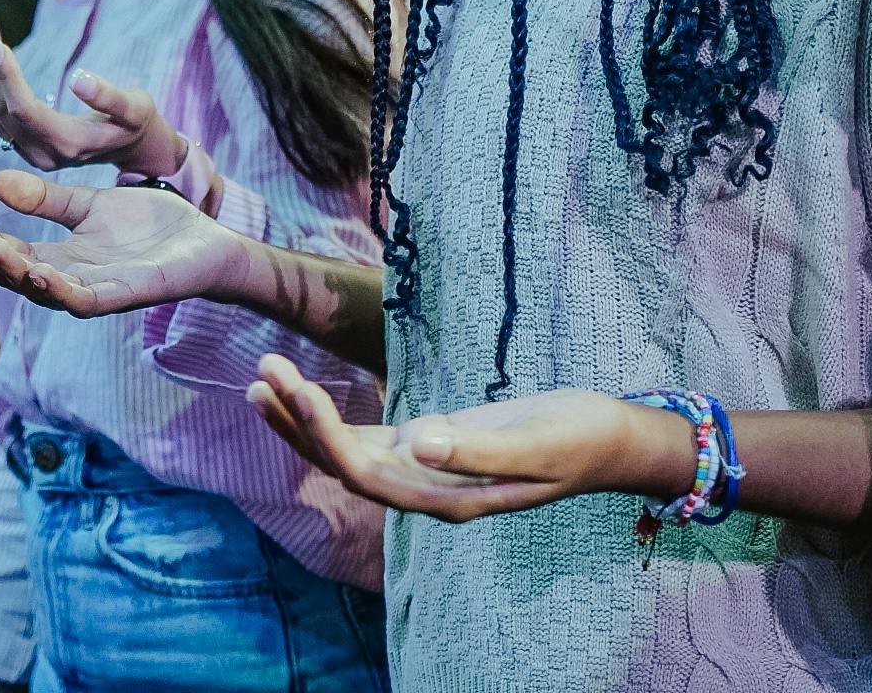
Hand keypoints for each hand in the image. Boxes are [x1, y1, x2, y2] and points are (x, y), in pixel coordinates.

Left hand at [0, 18, 186, 177]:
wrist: (131, 148)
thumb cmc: (136, 123)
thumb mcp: (136, 108)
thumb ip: (110, 97)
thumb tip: (80, 79)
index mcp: (67, 144)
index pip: (25, 110)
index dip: (8, 79)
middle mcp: (41, 153)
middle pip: (2, 110)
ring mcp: (28, 151)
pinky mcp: (22, 142)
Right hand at [0, 169, 251, 317]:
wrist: (208, 240)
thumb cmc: (151, 226)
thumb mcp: (91, 204)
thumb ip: (48, 200)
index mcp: (60, 256)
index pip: (5, 249)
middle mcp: (70, 279)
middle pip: (13, 272)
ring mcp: (96, 291)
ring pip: (42, 289)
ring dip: (14, 271)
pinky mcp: (125, 295)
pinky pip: (85, 299)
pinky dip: (59, 288)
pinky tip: (38, 270)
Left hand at [248, 363, 685, 523]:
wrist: (610, 438)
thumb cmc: (579, 438)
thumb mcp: (534, 443)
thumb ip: (476, 451)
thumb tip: (416, 442)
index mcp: (446, 498)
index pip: (366, 474)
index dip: (327, 436)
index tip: (299, 390)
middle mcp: (426, 490)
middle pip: (344, 465)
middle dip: (300, 422)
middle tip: (261, 374)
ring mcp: (427, 470)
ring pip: (349, 451)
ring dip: (305, 419)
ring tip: (262, 380)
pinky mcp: (434, 445)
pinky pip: (370, 437)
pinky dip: (335, 417)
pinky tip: (305, 394)